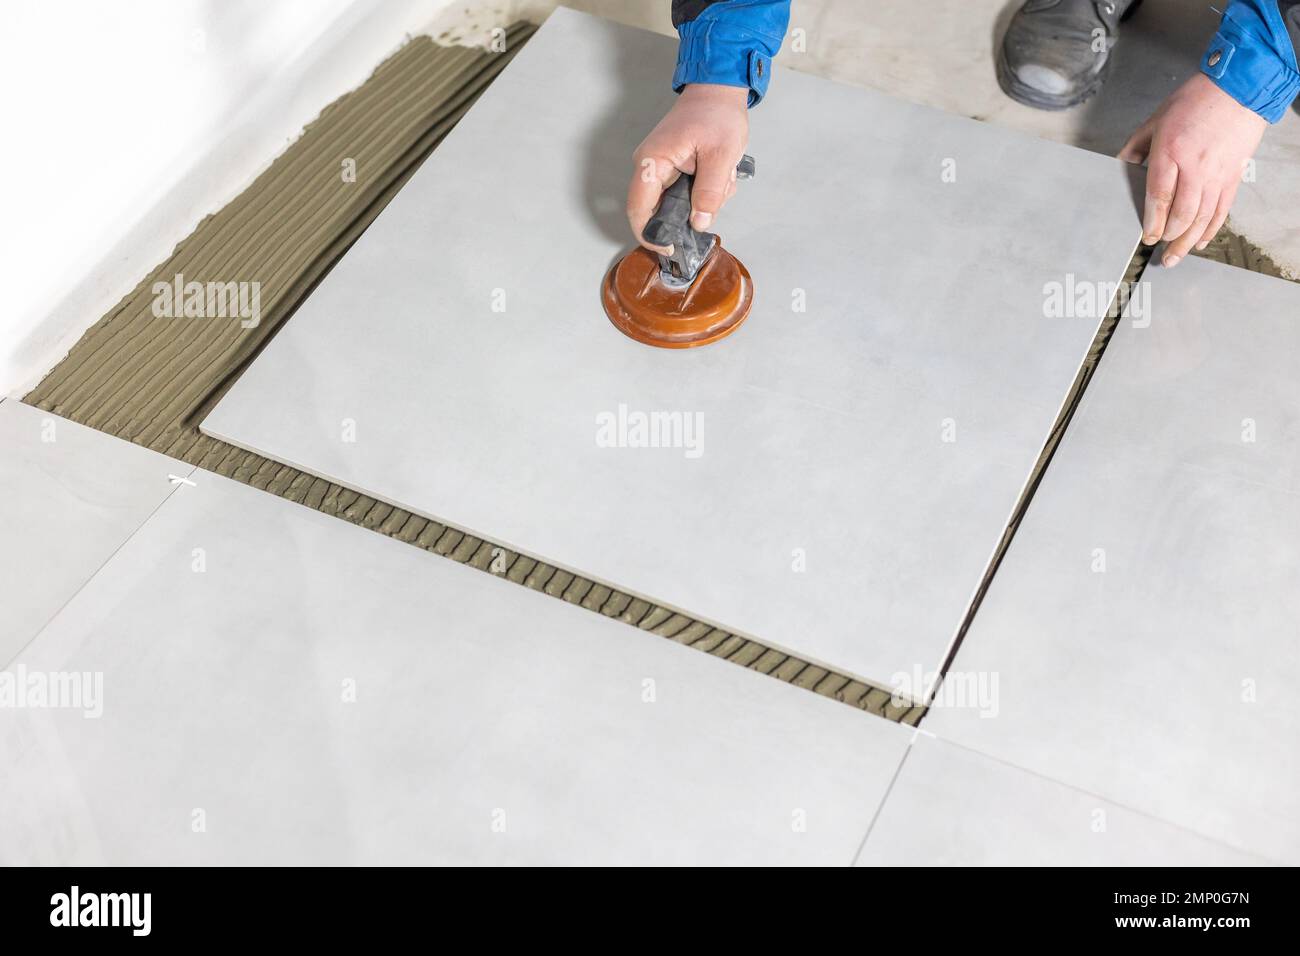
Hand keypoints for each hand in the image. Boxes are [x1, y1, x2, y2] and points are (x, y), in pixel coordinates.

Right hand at [626, 83, 749, 251]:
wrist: (719, 89)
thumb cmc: (716, 113)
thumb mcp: (721, 155)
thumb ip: (709, 193)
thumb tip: (699, 223)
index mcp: (652, 161)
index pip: (638, 209)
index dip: (651, 235)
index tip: (671, 249)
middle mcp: (649, 167)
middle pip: (660, 210)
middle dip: (691, 213)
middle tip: (717, 196)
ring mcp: (660, 168)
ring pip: (677, 204)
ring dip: (703, 200)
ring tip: (723, 177)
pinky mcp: (673, 169)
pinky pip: (685, 193)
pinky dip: (705, 191)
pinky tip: (720, 175)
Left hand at [1119, 73, 1265, 267]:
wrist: (1240, 88)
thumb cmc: (1196, 99)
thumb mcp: (1155, 119)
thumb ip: (1136, 146)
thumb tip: (1123, 165)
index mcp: (1171, 152)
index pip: (1159, 197)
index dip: (1152, 222)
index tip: (1147, 237)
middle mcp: (1195, 167)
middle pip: (1182, 213)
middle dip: (1169, 237)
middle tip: (1160, 250)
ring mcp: (1217, 173)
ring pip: (1203, 217)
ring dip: (1188, 241)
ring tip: (1176, 256)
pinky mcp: (1233, 176)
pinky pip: (1222, 209)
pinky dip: (1211, 229)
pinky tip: (1200, 241)